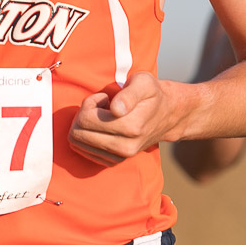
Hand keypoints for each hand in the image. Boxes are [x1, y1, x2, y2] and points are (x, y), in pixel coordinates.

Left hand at [69, 72, 187, 164]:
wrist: (167, 116)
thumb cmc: (152, 94)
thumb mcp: (144, 83)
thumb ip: (129, 94)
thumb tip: (116, 109)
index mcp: (130, 127)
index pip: (85, 119)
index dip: (90, 103)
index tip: (104, 98)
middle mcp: (124, 147)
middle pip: (78, 133)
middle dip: (83, 115)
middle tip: (100, 107)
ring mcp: (119, 157)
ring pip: (78, 143)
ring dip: (85, 127)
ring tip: (102, 117)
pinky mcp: (113, 162)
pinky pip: (83, 151)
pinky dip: (88, 137)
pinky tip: (103, 128)